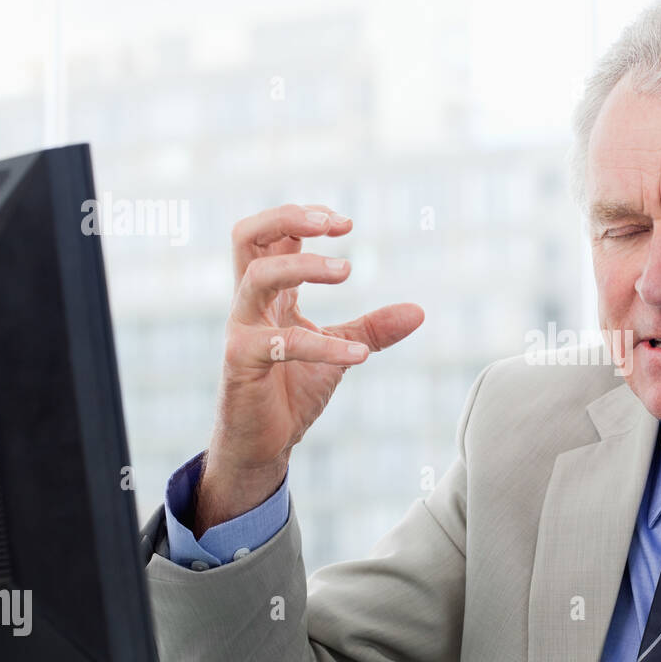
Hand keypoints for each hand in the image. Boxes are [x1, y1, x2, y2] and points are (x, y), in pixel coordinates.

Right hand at [195, 203, 423, 533]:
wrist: (265, 443)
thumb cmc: (292, 391)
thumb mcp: (341, 351)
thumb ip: (373, 329)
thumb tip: (419, 311)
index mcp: (269, 293)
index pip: (271, 235)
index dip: (304, 218)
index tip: (346, 223)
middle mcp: (249, 303)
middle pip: (246, 236)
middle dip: (287, 218)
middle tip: (334, 223)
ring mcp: (241, 330)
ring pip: (259, 276)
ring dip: (305, 266)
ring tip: (348, 270)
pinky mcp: (242, 362)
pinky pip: (282, 344)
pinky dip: (325, 346)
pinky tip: (360, 354)